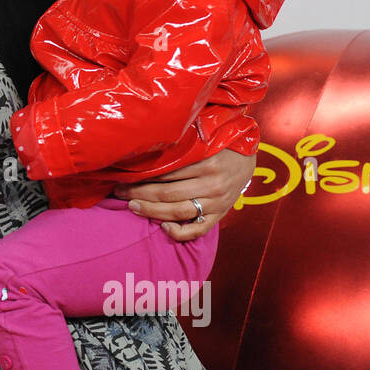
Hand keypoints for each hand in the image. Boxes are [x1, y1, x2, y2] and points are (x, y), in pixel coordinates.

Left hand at [113, 148, 255, 241]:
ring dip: (151, 211)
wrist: (250, 157)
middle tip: (120, 192)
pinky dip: (180, 232)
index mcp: (207, 163)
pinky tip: (163, 227)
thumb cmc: (220, 144)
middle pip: (168, 193)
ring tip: (132, 206)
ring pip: (178, 211)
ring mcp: (216, 202)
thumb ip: (183, 143)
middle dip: (140, 193)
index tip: (124, 175)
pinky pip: (198, 229)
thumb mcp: (205, 138)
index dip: (143, 175)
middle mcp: (212, 184)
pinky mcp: (220, 214)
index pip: (168, 172)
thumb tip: (150, 140)